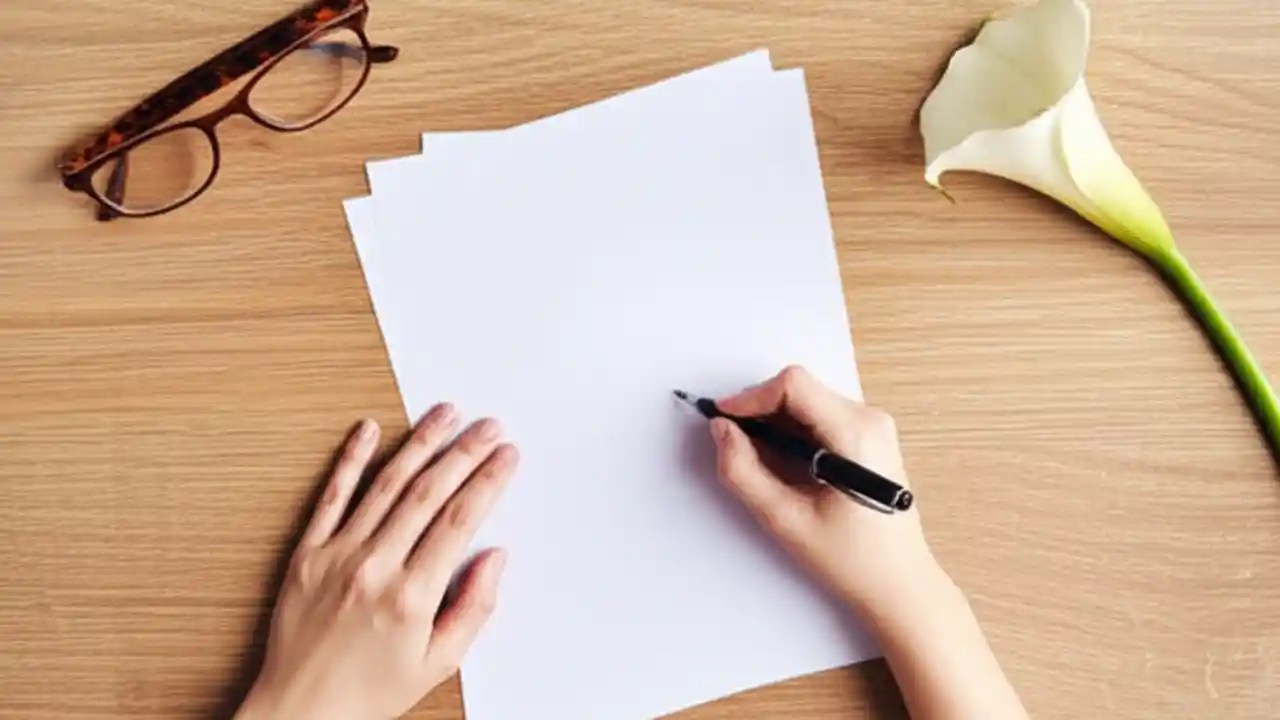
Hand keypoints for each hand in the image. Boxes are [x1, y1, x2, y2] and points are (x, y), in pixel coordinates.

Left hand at [236, 405, 517, 719]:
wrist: (301, 711)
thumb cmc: (369, 693)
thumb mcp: (439, 663)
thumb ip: (473, 608)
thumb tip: (494, 558)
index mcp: (411, 596)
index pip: (459, 521)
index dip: (488, 481)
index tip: (506, 456)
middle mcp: (374, 567)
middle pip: (428, 493)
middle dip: (464, 452)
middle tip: (488, 426)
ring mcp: (337, 555)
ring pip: (386, 484)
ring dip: (420, 443)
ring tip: (445, 414)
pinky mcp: (307, 554)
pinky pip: (331, 496)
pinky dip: (350, 460)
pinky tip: (368, 430)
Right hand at [710, 366, 942, 617]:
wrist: (899, 583)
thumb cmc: (853, 559)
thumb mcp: (786, 520)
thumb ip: (744, 472)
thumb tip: (722, 431)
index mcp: (856, 434)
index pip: (794, 385)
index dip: (750, 397)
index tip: (722, 420)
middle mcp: (870, 420)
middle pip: (799, 390)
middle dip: (759, 412)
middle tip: (735, 446)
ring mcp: (873, 426)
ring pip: (806, 402)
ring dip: (775, 424)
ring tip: (761, 465)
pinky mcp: (868, 437)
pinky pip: (819, 417)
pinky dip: (792, 433)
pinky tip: (785, 469)